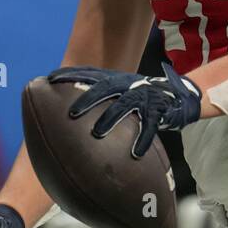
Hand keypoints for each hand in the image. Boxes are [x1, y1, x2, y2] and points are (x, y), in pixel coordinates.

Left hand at [48, 61, 201, 157]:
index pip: (91, 74)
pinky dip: (143, 140)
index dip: (72, 74)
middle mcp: (128, 85)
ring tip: (97, 133)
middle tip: (71, 112)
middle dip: (87, 98)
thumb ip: (102, 97)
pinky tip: (135, 153)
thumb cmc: (142, 97)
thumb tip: (70, 110)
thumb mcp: (122, 91)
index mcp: (117, 79)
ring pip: (125, 106)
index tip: (51, 78)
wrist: (177, 96)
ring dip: (110, 119)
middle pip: (105, 88)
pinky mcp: (158, 112)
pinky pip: (150, 127)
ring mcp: (143, 97)